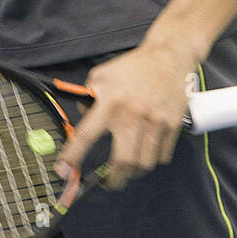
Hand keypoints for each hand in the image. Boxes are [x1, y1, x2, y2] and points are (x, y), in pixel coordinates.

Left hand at [54, 40, 194, 191]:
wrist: (169, 55)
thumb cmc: (133, 67)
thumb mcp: (102, 75)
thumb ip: (88, 96)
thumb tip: (82, 118)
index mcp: (110, 101)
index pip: (86, 135)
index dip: (73, 156)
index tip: (64, 172)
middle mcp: (132, 114)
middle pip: (122, 162)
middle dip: (113, 181)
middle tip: (108, 182)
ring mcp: (155, 122)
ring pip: (143, 164)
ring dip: (133, 172)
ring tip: (128, 167)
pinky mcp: (172, 125)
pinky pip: (162, 157)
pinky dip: (153, 160)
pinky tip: (147, 152)